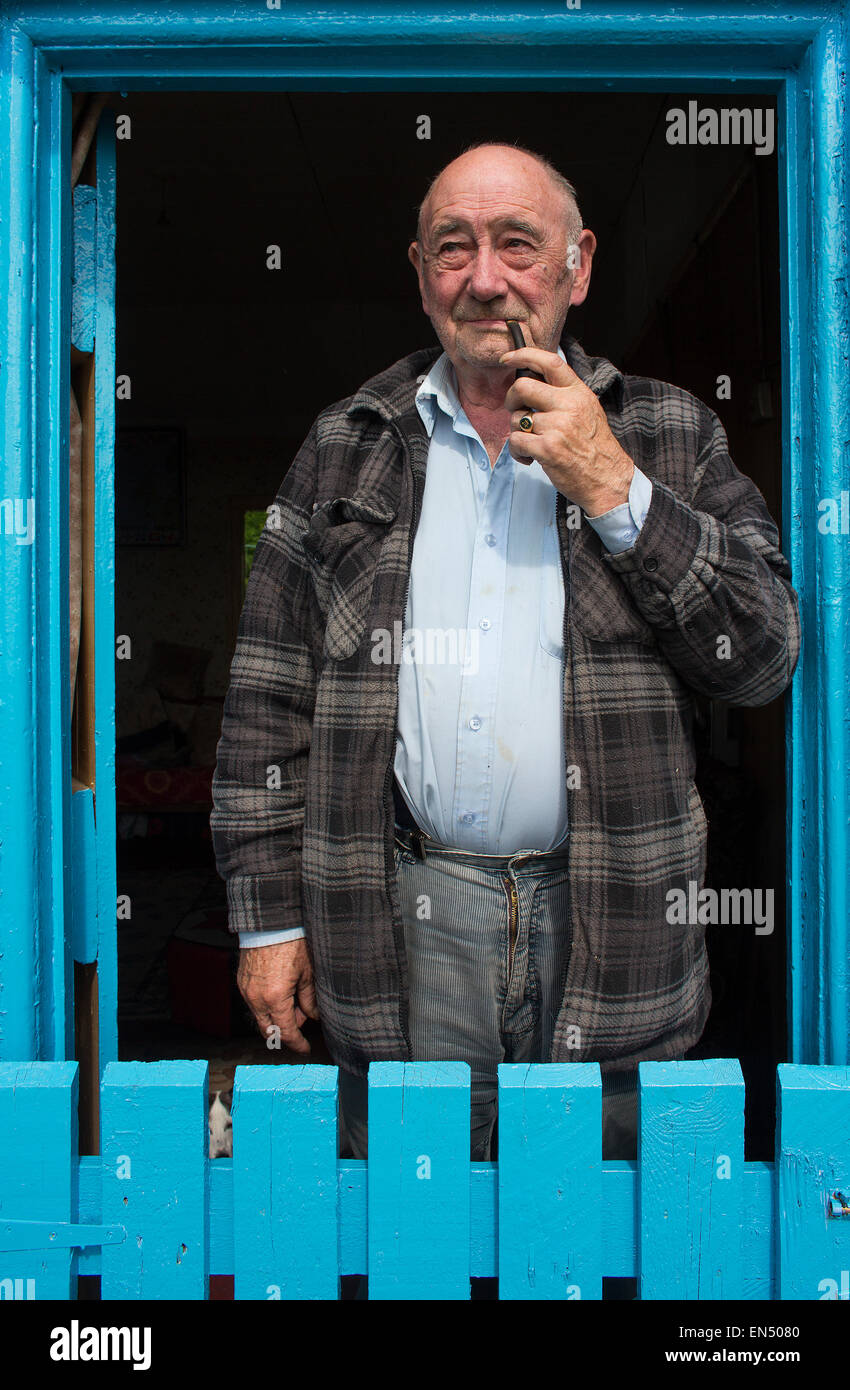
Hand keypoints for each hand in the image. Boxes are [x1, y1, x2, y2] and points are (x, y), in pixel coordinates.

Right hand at [237, 937, 319, 1055]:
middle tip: (301, 1026)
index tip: (305, 1048)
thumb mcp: (308, 973)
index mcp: (275, 999)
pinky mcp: (241, 982)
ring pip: (260, 1017)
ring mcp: (246, 990)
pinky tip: (281, 995)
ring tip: (294, 1004)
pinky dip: (266, 1007)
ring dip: (276, 1018)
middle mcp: (256, 998)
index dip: (297, 1044)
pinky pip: (253, 1003)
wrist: (270, 922)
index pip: (286, 1032)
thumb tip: (314, 1016)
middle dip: (284, 1034)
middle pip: (268, 1031)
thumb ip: (309, 1000)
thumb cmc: (291, 943)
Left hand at [500, 345, 634, 514]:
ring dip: (517, 432)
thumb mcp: (587, 410)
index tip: (507, 359)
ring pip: (516, 419)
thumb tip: (534, 384)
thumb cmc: (595, 448)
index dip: (524, 355)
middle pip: (522, 387)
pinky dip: (517, 451)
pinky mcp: (547, 448)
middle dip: (511, 399)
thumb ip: (564, 395)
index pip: (550, 362)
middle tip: (516, 411)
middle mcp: (568, 405)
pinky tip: (530, 457)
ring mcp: (557, 426)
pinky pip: (516, 441)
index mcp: (578, 393)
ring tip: (532, 444)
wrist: (608, 479)